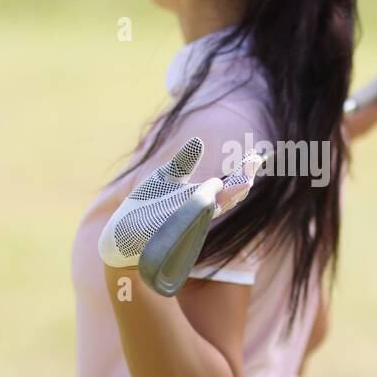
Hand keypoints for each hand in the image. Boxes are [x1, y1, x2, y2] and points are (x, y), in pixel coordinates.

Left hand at [98, 137, 262, 268]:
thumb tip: (198, 141)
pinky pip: (188, 223)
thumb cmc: (147, 207)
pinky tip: (209, 198)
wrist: (122, 235)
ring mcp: (186, 224)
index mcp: (202, 199)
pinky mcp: (169, 234)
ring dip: (228, 197)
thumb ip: (183, 163)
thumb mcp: (166, 178)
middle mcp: (199, 212)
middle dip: (242, 182)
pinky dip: (200, 212)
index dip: (244, 171)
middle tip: (253, 163)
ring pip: (212, 210)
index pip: (231, 185)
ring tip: (244, 180)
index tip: (255, 155)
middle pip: (229, 199)